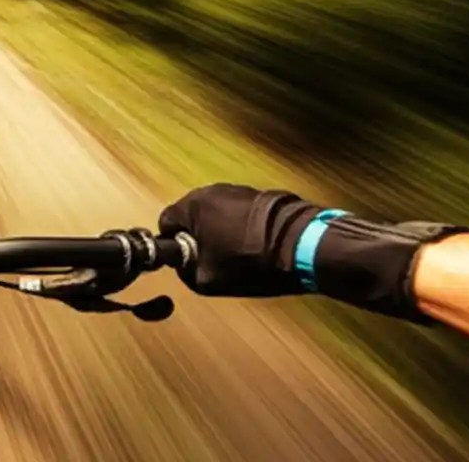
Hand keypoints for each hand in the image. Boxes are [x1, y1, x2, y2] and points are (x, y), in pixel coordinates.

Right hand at [159, 184, 464, 319]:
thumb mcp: (206, 279)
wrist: (303, 245)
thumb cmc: (249, 262)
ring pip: (216, 213)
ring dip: (220, 230)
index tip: (188, 260)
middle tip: (213, 260)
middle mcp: (211, 190)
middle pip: (192, 215)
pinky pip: (238, 211)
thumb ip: (184, 270)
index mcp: (192, 205)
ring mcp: (238, 189)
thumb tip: (184, 263)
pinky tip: (255, 245)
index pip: (166, 223)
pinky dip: (240, 226)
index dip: (173, 244)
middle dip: (198, 236)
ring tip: (238, 253)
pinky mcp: (260, 193)